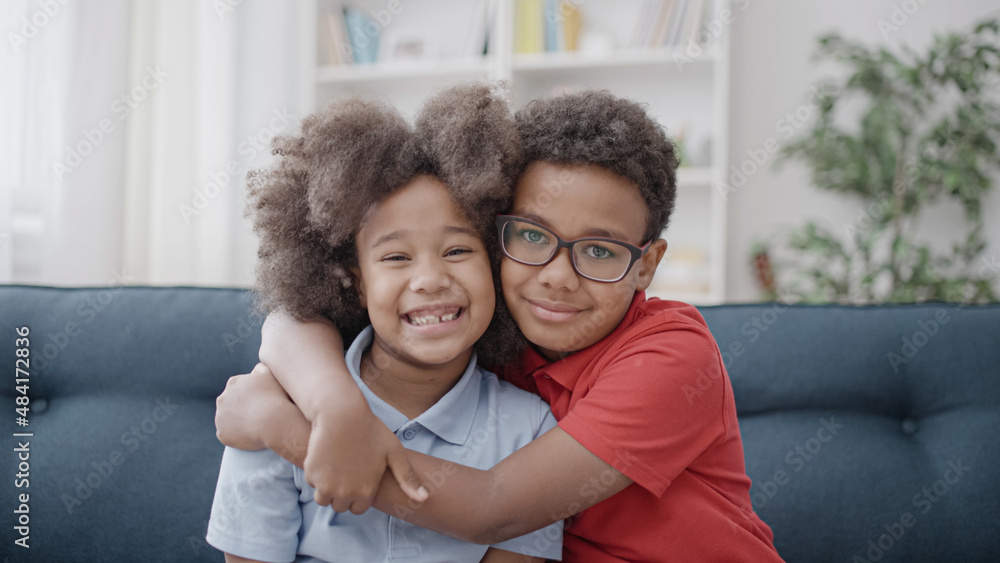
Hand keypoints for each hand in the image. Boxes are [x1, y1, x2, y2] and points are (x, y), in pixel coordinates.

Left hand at [215, 363, 291, 449]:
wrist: (275, 421)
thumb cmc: (276, 397)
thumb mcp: (272, 374)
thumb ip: (261, 368)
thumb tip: (256, 370)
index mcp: (233, 383)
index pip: (239, 389)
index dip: (250, 397)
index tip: (261, 403)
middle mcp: (222, 398)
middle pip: (231, 404)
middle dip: (241, 409)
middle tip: (258, 416)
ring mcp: (220, 417)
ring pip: (227, 420)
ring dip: (237, 422)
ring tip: (254, 427)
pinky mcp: (222, 433)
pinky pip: (228, 435)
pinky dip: (236, 436)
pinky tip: (249, 436)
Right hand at [306, 405, 428, 513]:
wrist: (341, 413)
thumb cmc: (370, 430)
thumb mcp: (394, 452)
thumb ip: (408, 478)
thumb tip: (424, 499)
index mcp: (365, 492)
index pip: (358, 509)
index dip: (359, 495)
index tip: (359, 478)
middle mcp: (345, 493)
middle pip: (340, 506)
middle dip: (343, 493)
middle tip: (347, 471)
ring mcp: (326, 485)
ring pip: (324, 498)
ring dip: (328, 488)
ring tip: (337, 466)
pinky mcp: (311, 474)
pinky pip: (313, 484)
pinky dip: (317, 475)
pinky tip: (327, 458)